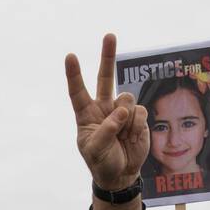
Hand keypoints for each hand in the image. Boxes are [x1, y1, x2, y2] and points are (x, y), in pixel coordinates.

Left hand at [66, 33, 148, 189]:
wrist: (121, 174)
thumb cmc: (102, 162)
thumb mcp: (95, 151)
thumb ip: (105, 131)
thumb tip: (121, 111)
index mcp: (86, 115)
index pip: (78, 91)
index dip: (74, 74)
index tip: (70, 56)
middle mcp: (104, 108)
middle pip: (105, 77)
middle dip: (108, 56)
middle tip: (109, 35)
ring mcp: (122, 111)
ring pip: (126, 98)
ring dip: (125, 118)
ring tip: (122, 135)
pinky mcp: (138, 117)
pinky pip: (139, 111)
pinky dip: (136, 125)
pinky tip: (132, 137)